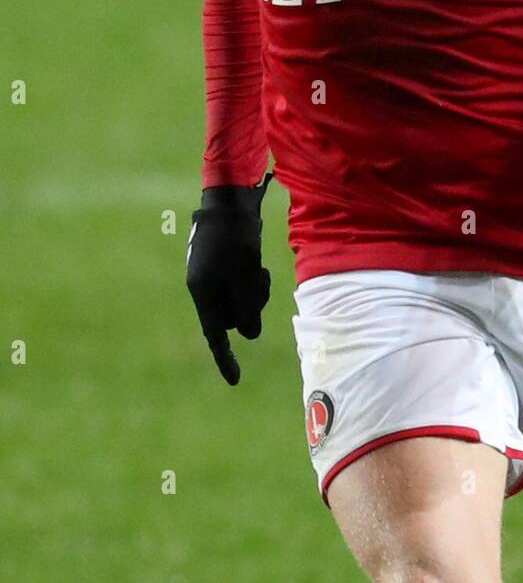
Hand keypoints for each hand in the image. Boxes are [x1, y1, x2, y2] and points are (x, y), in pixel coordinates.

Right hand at [186, 172, 273, 384]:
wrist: (230, 201)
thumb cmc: (236, 236)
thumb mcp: (244, 273)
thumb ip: (247, 306)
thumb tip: (249, 334)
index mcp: (202, 291)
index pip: (215, 334)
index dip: (226, 358)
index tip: (235, 381)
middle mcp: (204, 287)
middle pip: (231, 318)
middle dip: (250, 309)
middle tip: (260, 284)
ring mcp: (213, 277)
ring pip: (239, 303)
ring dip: (254, 295)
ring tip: (260, 272)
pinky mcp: (224, 267)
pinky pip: (239, 288)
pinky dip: (251, 283)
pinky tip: (257, 266)